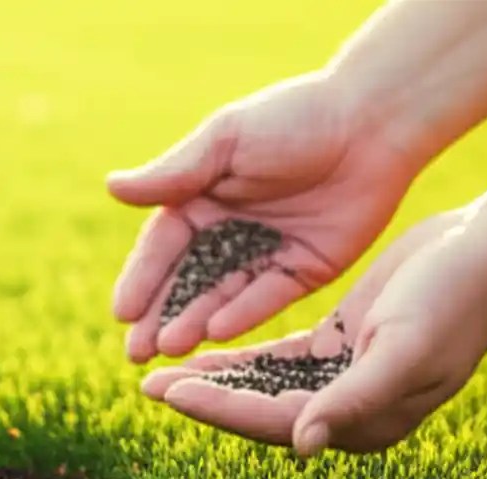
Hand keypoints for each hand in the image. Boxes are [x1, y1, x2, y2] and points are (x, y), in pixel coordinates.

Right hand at [108, 71, 422, 361]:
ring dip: (193, 322)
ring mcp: (264, 254)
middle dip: (158, 317)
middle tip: (136, 352)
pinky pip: (267, 298)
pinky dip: (241, 314)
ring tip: (168, 348)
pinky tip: (216, 332)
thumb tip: (111, 187)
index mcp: (199, 199)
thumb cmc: (293, 117)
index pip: (161, 248)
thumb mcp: (226, 141)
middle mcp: (226, 232)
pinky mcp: (301, 271)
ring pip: (221, 297)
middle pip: (185, 282)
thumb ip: (174, 173)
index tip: (121, 312)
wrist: (374, 121)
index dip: (141, 281)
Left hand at [141, 209, 486, 455]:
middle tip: (146, 385)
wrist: (485, 255)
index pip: (271, 421)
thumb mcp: (403, 349)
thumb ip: (352, 399)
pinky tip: (205, 349)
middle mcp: (346, 409)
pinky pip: (276, 359)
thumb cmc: (452, 301)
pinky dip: (241, 356)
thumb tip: (301, 445)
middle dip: (202, 398)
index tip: (165, 393)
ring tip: (162, 370)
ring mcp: (340, 379)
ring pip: (261, 385)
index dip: (216, 407)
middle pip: (257, 409)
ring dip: (214, 379)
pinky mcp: (335, 346)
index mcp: (362, 421)